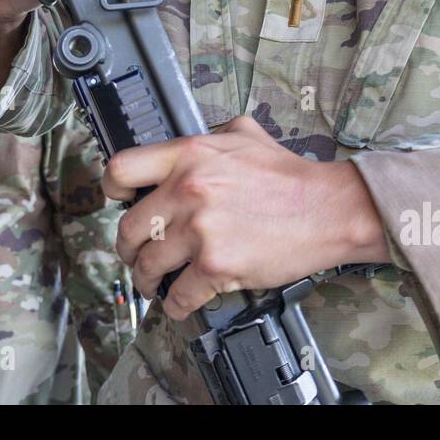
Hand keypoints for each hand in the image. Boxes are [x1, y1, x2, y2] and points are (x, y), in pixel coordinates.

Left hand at [105, 115, 388, 320]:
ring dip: (147, 280)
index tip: (117, 203)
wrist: (328, 208)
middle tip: (136, 255)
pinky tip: (181, 302)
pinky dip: (176, 305)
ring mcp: (200, 229)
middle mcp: (187, 189)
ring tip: (154, 283)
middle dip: (128, 248)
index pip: (121, 169)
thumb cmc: (290, 176)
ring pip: (148, 265)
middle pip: (128, 227)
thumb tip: (191, 142)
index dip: (112, 191)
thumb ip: (210, 136)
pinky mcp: (216, 265)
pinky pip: (178, 294)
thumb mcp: (245, 134)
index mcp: (188, 154)